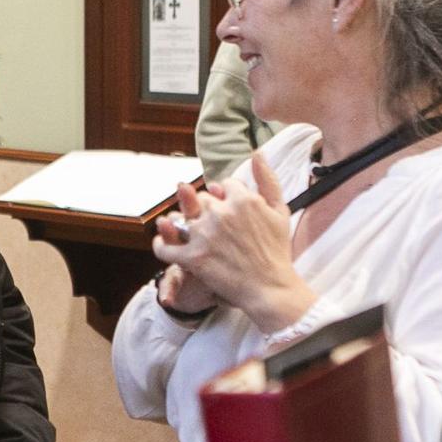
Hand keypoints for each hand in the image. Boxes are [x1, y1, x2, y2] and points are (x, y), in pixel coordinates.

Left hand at [156, 159, 316, 333]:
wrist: (270, 288)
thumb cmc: (278, 252)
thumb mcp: (280, 211)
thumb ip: (267, 180)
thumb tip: (257, 153)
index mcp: (242, 199)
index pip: (222, 185)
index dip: (224, 197)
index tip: (227, 210)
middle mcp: (221, 213)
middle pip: (201, 199)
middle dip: (205, 210)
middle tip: (211, 226)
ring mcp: (204, 235)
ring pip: (182, 217)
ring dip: (183, 224)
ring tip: (189, 234)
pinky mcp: (192, 258)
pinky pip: (165, 247)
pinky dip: (162, 245)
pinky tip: (165, 245)